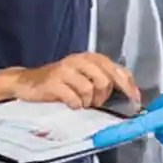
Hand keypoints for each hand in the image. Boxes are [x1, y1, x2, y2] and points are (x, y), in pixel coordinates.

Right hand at [0, 52, 139, 108]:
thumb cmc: (60, 82)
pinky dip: (75, 104)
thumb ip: (104, 80)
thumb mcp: (84, 77)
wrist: (28, 83)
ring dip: (88, 101)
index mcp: (91, 58)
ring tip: (80, 102)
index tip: (134, 101)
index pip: (117, 70)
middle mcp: (80, 60)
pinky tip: (70, 103)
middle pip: (105, 79)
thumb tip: (129, 94)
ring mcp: (66, 69)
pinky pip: (74, 98)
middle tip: (95, 102)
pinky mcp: (54, 82)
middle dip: (103, 96)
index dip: (128, 87)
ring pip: (90, 89)